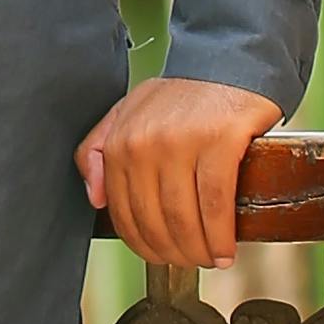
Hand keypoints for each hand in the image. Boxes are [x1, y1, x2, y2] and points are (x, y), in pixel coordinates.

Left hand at [76, 74, 279, 270]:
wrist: (229, 61)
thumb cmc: (183, 95)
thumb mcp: (128, 113)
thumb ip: (98, 151)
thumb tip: (94, 198)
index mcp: (121, 142)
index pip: (124, 211)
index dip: (143, 244)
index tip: (160, 256)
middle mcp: (146, 143)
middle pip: (155, 220)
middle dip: (172, 252)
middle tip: (189, 262)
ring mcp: (183, 143)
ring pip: (184, 217)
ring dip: (198, 250)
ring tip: (210, 259)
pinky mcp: (220, 142)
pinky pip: (216, 204)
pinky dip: (221, 235)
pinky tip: (226, 248)